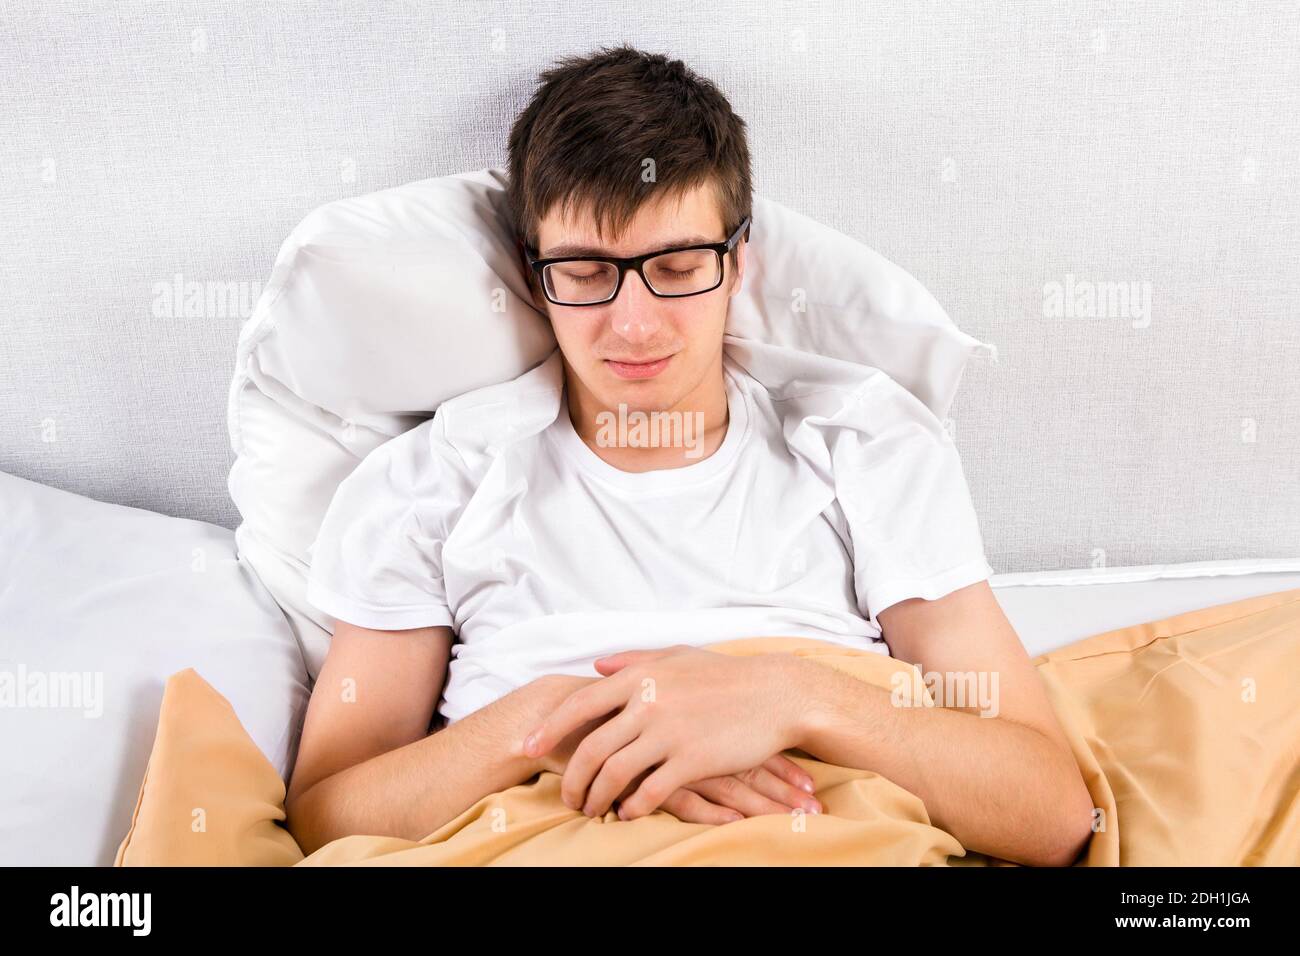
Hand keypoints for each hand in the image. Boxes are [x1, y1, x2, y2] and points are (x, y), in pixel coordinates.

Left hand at [520, 645, 805, 820]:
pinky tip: (628, 814)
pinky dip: (632, 807)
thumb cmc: (726, 676)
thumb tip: (595, 665)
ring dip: (596, 797)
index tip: (527, 748)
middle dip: (571, 778)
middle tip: (565, 797)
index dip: (549, 729)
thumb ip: (633, 660)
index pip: (579, 705)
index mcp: (639, 677)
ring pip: (613, 773)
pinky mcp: (691, 760)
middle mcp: (647, 703)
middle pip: (591, 747)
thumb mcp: (677, 657)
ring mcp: (668, 732)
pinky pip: (649, 792)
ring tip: (591, 810)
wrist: (775, 695)